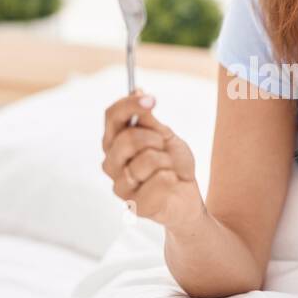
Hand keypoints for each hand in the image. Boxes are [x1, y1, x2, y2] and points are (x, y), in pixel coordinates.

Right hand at [101, 88, 203, 231]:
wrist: (186, 195)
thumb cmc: (172, 164)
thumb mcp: (165, 136)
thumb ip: (149, 120)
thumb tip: (138, 92)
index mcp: (114, 143)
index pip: (112, 116)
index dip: (130, 105)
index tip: (151, 99)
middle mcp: (111, 163)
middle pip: (128, 138)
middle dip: (155, 138)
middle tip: (164, 146)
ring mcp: (120, 185)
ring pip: (147, 159)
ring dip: (167, 161)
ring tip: (169, 169)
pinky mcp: (135, 205)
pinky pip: (160, 180)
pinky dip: (173, 179)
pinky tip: (171, 184)